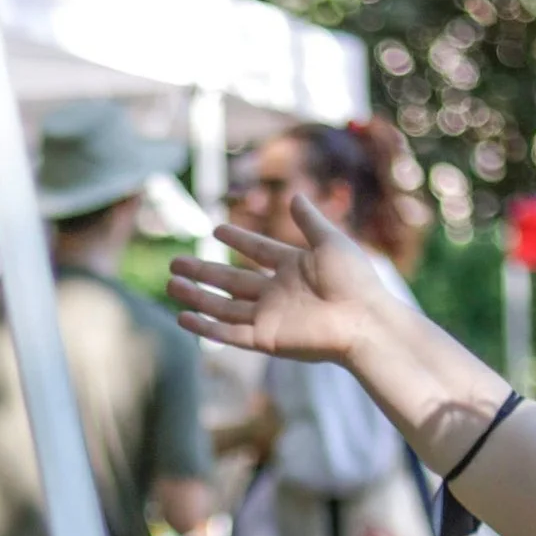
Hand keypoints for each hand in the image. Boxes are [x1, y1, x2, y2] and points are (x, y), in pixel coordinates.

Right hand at [168, 193, 395, 366]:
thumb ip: (309, 221)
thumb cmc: (355, 280)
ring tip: (171, 285)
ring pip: (223, 306)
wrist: (364, 320)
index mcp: (293, 267)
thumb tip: (296, 196)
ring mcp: (269, 317)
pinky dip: (206, 326)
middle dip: (202, 271)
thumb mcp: (331, 241)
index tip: (216, 229)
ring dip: (196, 296)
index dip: (238, 240)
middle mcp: (277, 293)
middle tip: (175, 262)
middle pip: (231, 281)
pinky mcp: (265, 339)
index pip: (257, 251)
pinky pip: (229, 332)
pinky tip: (183, 316)